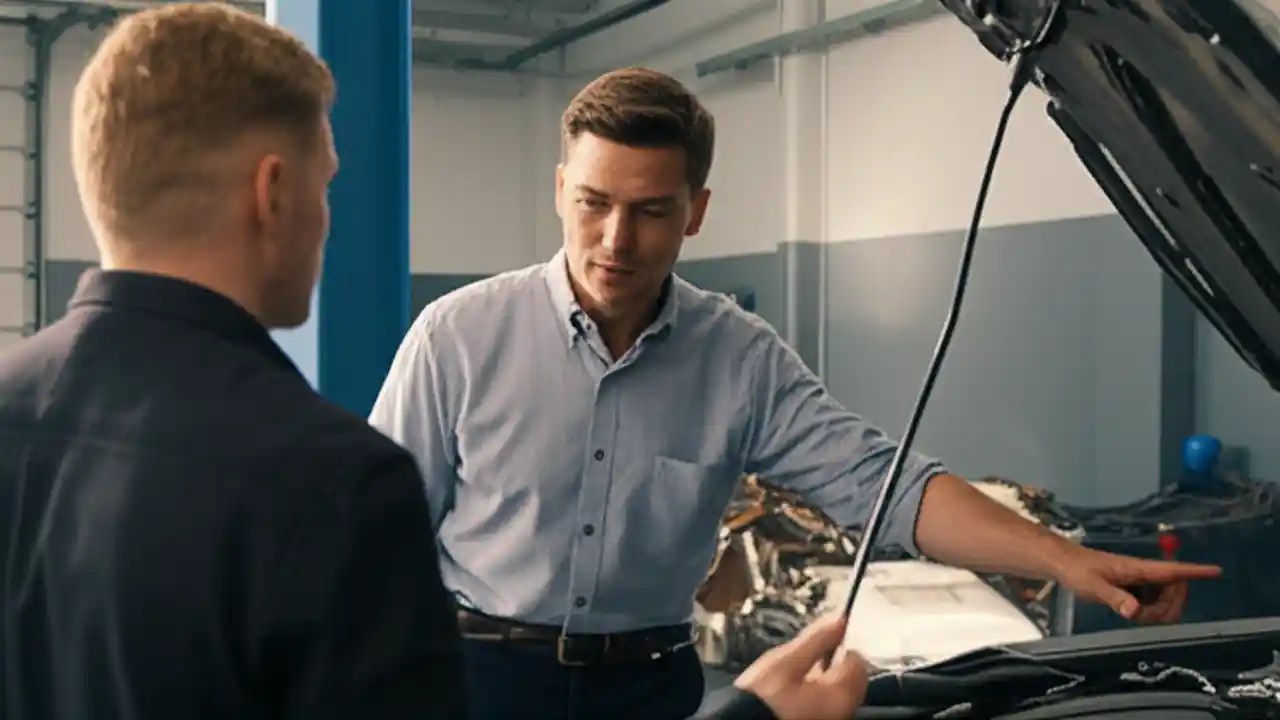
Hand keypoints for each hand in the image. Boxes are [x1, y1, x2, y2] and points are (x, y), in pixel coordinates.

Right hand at [734, 613, 868, 719]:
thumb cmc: (764, 697)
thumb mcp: (786, 661)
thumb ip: (816, 639)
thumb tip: (840, 618)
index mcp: (841, 695)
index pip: (858, 662)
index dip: (842, 643)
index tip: (824, 634)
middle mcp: (842, 710)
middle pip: (850, 677)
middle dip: (833, 660)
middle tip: (806, 653)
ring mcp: (831, 717)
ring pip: (837, 688)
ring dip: (824, 673)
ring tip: (798, 668)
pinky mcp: (817, 719)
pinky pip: (826, 700)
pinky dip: (816, 688)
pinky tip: (796, 685)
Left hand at [1054, 545, 1222, 623]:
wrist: (1065, 565)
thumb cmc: (1078, 571)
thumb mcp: (1093, 586)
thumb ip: (1113, 598)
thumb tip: (1135, 611)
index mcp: (1138, 569)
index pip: (1172, 570)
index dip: (1194, 571)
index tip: (1216, 571)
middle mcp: (1144, 574)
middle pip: (1174, 592)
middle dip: (1167, 608)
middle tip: (1140, 615)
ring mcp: (1141, 582)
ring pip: (1165, 600)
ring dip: (1156, 612)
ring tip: (1130, 612)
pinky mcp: (1136, 589)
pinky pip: (1154, 603)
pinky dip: (1149, 611)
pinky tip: (1130, 610)